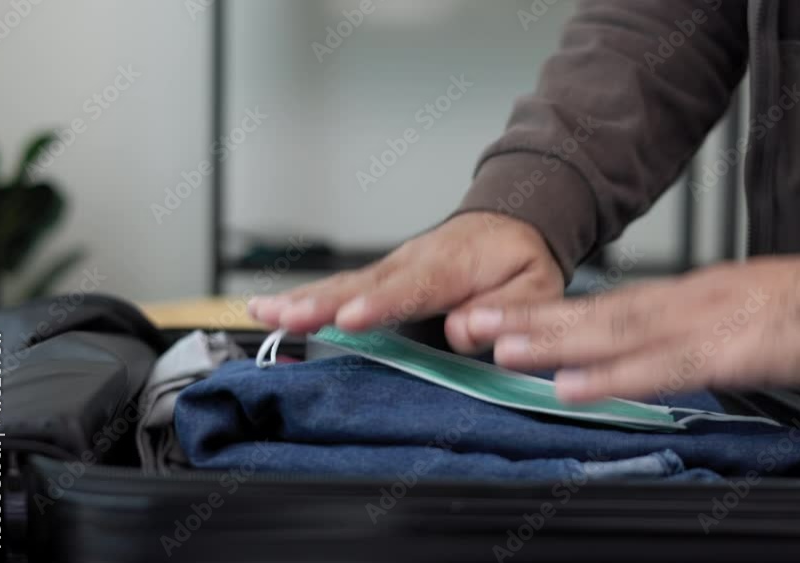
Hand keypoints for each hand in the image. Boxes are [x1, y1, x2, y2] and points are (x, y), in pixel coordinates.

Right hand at [248, 212, 563, 352]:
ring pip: (342, 284)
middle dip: (321, 303)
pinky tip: (270, 308)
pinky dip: (304, 297)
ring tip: (262, 312)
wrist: (509, 223)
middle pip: (362, 284)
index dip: (379, 305)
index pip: (412, 288)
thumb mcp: (536, 286)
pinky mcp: (380, 275)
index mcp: (452, 266)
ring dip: (302, 299)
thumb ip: (504, 310)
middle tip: (284, 318)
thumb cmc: (519, 259)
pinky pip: (341, 286)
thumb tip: (463, 329)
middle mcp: (413, 261)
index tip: (350, 319)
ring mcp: (392, 266)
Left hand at [462, 253, 799, 402]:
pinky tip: (574, 386)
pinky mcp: (724, 352)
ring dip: (554, 343)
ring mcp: (694, 326)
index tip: (492, 315)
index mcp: (670, 296)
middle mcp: (670, 304)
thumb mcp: (714, 305)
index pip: (592, 305)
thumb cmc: (786, 304)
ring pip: (612, 335)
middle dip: (526, 319)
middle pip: (587, 314)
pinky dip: (614, 379)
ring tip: (502, 348)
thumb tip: (621, 343)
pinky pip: (660, 369)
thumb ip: (667, 324)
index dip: (539, 311)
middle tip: (471, 322)